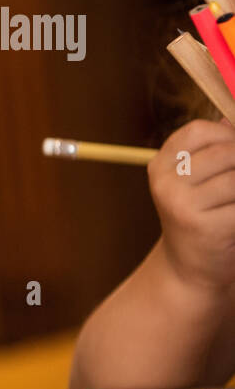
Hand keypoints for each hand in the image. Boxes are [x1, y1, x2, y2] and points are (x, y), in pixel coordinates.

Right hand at [149, 118, 234, 292]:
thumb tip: (233, 118)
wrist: (190, 270)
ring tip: (234, 203)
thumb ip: (216, 148)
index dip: (228, 137)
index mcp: (160, 166)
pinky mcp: (203, 226)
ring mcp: (181, 204)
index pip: (200, 131)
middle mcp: (165, 183)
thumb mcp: (200, 181)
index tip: (234, 153)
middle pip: (226, 152)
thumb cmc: (203, 219)